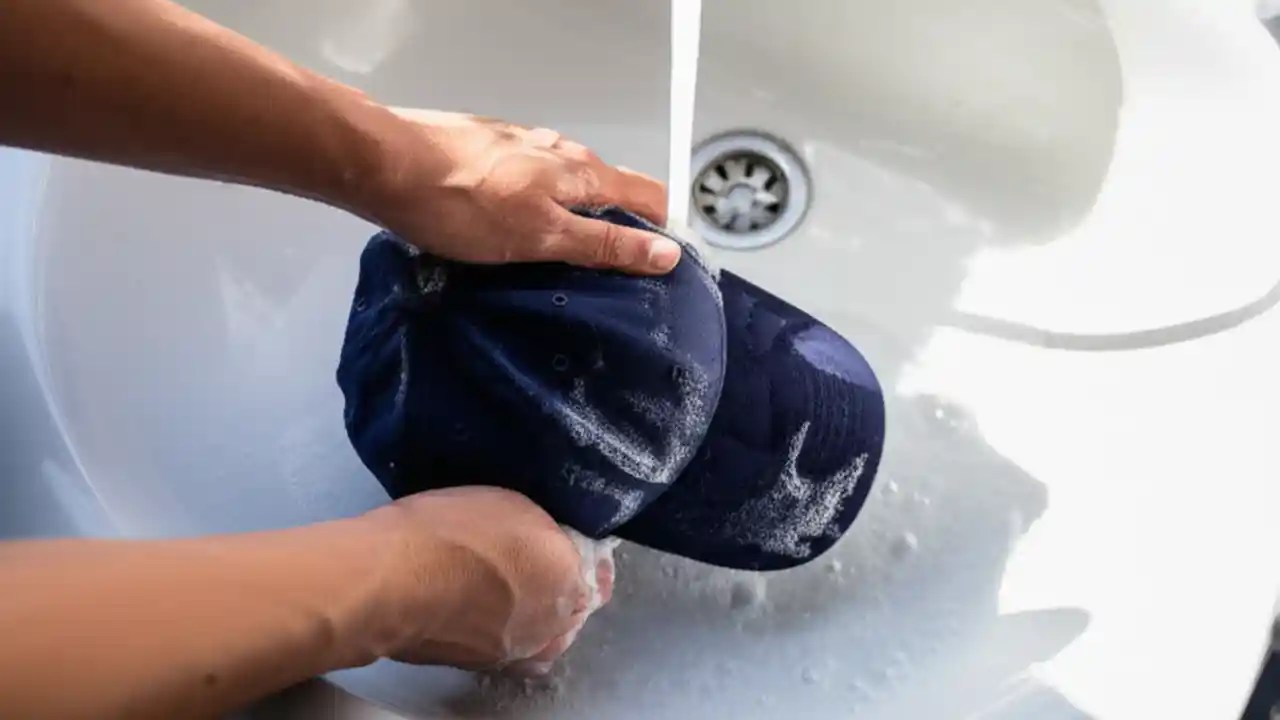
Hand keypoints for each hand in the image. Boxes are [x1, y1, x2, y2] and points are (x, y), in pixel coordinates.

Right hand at [362, 487, 614, 672]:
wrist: (389, 580)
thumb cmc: (450, 531)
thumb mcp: (511, 504)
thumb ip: (544, 533)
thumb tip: (552, 545)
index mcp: (569, 577)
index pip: (596, 570)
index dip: (586, 556)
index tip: (572, 544)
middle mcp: (553, 623)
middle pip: (575, 608)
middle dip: (568, 589)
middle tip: (544, 566)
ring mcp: (518, 651)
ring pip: (546, 637)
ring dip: (542, 618)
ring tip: (518, 594)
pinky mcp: (482, 666)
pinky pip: (512, 651)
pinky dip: (510, 635)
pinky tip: (494, 616)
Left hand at [367, 109, 680, 274]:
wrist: (385, 165)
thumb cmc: (465, 208)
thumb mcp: (541, 237)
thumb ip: (602, 245)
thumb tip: (667, 253)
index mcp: (581, 172)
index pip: (647, 195)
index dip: (662, 229)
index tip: (663, 269)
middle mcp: (559, 150)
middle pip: (608, 190)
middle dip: (618, 227)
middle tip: (611, 277)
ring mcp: (521, 144)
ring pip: (566, 184)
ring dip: (574, 216)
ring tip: (560, 258)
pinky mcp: (487, 147)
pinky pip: (530, 180)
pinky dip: (538, 205)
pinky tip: (514, 227)